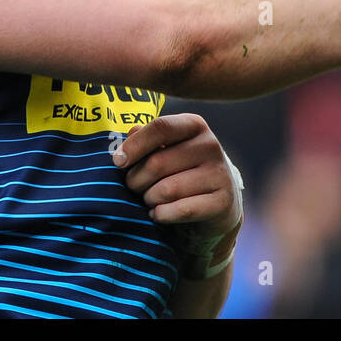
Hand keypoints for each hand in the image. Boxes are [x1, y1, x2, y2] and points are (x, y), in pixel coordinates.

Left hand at [113, 113, 241, 236]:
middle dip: (136, 180)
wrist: (216, 204)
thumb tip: (129, 134)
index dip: (135, 146)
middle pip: (157, 163)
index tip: (118, 162)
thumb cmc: (180, 171)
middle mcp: (210, 145)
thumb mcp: (164, 149)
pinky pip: (181, 210)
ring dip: (149, 199)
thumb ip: (145, 138)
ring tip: (148, 200)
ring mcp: (219, 173)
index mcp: (194, 125)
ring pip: (167, 189)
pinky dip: (162, 214)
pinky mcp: (222, 202)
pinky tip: (157, 214)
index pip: (160, 128)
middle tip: (134, 188)